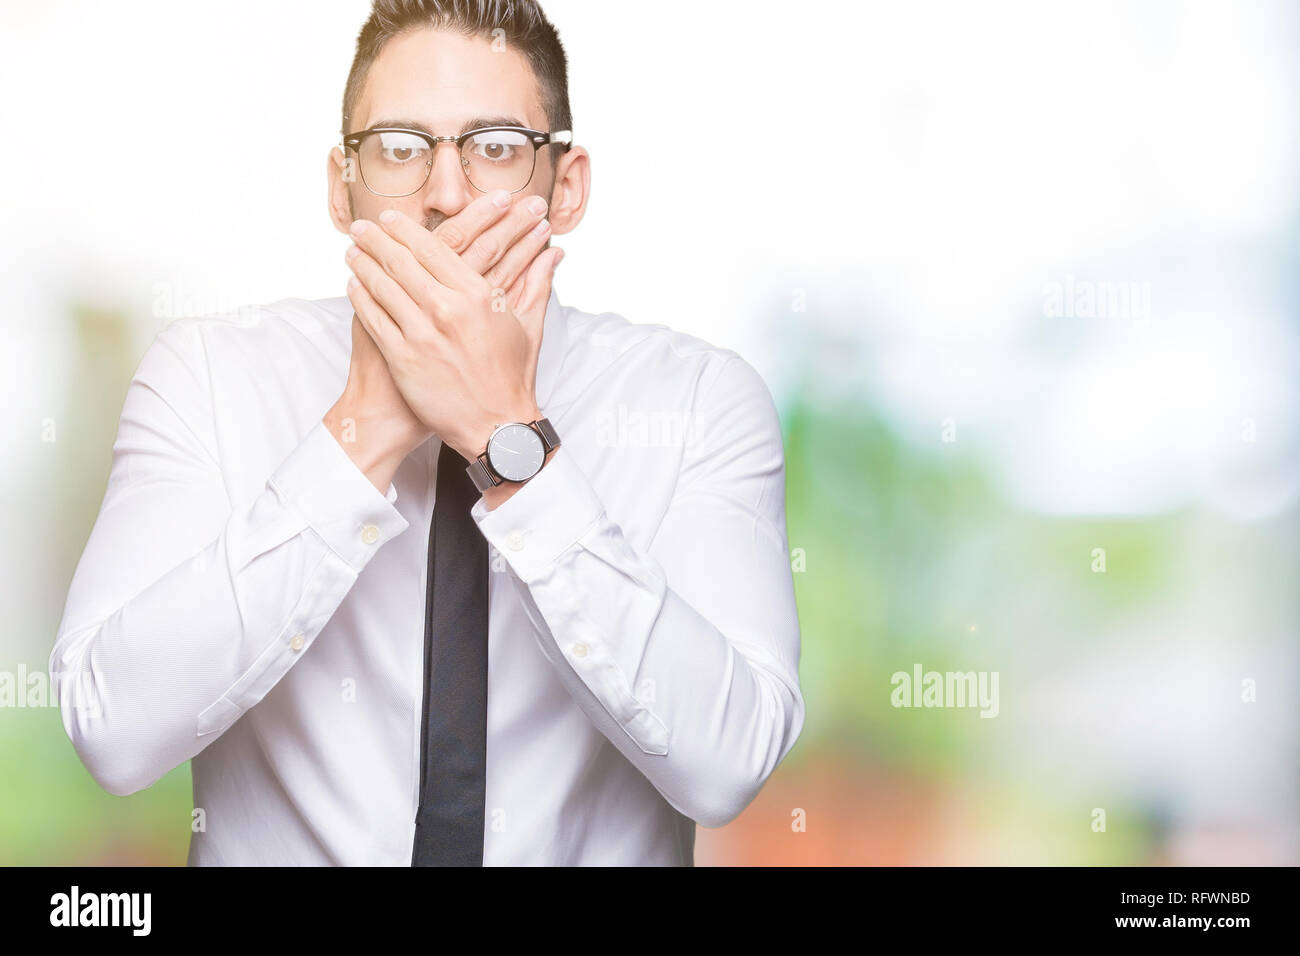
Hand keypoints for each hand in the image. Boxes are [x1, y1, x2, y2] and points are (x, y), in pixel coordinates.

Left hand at [344, 195, 564, 461]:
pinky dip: (360, 298)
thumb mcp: (527, 325)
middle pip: (402, 261)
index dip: (405, 230)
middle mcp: (448, 309)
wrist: (497, 425)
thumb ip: (536, 282)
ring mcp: (423, 334)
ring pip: (382, 287)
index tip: (389, 218)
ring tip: (352, 252)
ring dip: (363, 265)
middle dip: (376, 240)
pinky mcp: (404, 359)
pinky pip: (374, 319)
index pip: (433, 248)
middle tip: (361, 228)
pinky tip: (353, 286)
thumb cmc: (512, 376)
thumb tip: (553, 253)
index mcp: (478, 295)